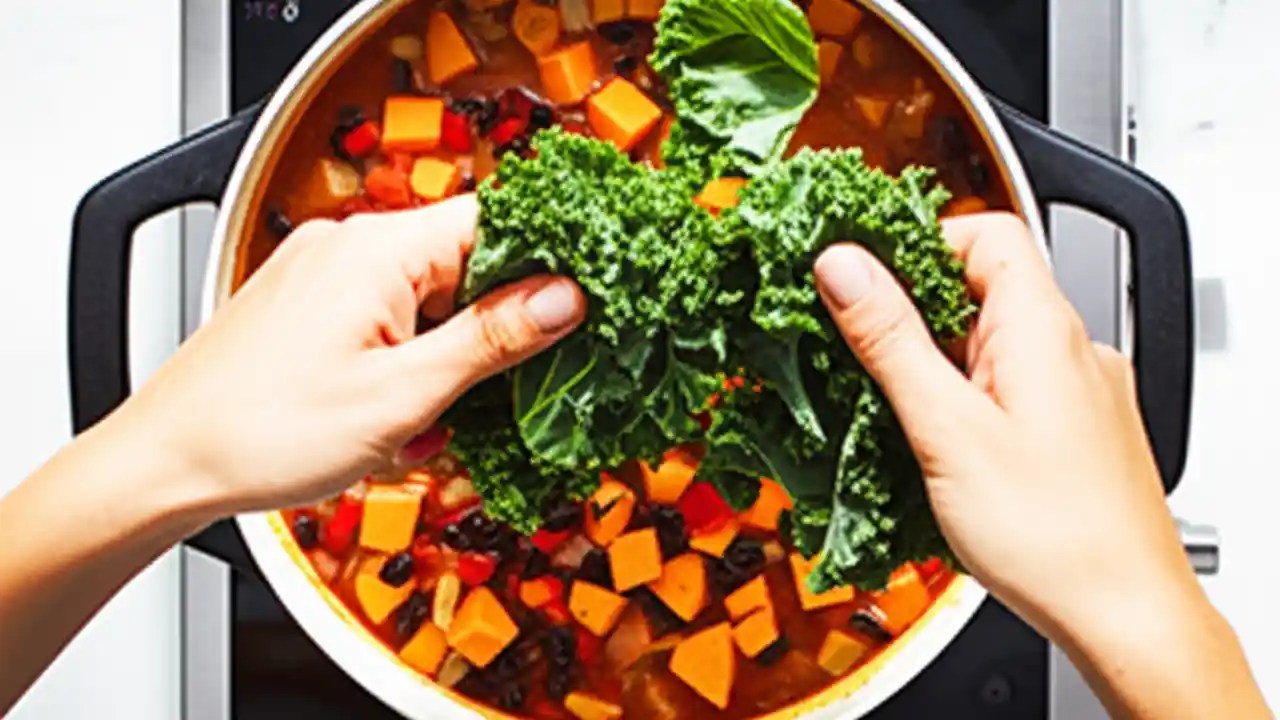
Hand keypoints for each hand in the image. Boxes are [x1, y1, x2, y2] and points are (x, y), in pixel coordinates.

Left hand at [117, 195, 584, 516]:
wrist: (163, 463)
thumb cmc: (260, 432)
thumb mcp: (402, 395)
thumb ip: (491, 340)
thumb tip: (565, 298)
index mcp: (376, 251)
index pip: (496, 221)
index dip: (548, 263)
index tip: (584, 307)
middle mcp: (348, 245)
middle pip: (464, 260)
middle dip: (493, 327)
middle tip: (506, 388)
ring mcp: (324, 272)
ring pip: (427, 295)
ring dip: (447, 353)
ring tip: (430, 415)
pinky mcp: (309, 303)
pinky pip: (386, 314)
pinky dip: (407, 357)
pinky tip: (396, 411)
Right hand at [813, 213, 1189, 633]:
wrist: (1125, 616)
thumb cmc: (1055, 535)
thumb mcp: (946, 428)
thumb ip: (889, 340)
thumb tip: (844, 266)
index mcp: (1043, 328)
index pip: (983, 231)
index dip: (917, 241)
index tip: (863, 275)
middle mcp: (1072, 349)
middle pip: (981, 286)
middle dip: (913, 310)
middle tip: (861, 348)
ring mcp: (1078, 390)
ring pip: (993, 341)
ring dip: (936, 361)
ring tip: (898, 409)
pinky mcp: (1075, 431)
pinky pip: (1011, 387)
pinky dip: (966, 399)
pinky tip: (940, 445)